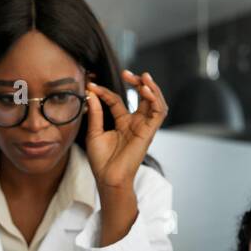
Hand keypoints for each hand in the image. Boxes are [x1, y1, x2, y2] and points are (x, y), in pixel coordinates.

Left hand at [84, 69, 167, 189]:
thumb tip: (91, 93)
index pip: (117, 100)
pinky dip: (155, 99)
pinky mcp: (149, 132)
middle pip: (142, 97)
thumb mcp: (94, 132)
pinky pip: (159, 112)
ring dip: (151, 88)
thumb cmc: (101, 161)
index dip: (105, 92)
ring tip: (143, 77)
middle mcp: (135, 123)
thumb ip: (96, 112)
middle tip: (127, 73)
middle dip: (137, 82)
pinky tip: (146, 90)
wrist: (108, 178)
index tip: (92, 86)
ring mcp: (143, 127)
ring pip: (155, 102)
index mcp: (122, 123)